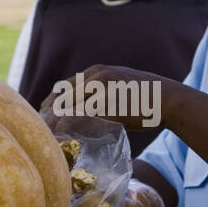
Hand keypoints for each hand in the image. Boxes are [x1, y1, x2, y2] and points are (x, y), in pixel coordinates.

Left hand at [42, 64, 170, 134]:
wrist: (166, 98)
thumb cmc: (144, 97)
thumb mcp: (118, 86)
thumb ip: (100, 93)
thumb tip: (84, 109)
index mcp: (96, 72)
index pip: (63, 87)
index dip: (51, 103)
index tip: (43, 116)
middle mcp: (95, 77)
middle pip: (62, 96)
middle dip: (49, 113)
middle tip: (41, 129)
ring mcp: (101, 89)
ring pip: (68, 105)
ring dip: (55, 120)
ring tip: (47, 134)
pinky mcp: (107, 103)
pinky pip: (81, 115)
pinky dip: (68, 125)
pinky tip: (62, 134)